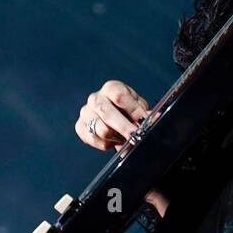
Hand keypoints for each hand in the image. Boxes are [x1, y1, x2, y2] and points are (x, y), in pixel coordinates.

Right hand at [75, 80, 167, 215]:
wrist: (114, 115)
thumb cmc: (128, 109)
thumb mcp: (139, 107)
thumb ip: (144, 113)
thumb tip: (152, 119)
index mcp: (111, 87)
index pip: (119, 96)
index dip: (132, 110)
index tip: (142, 121)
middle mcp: (95, 98)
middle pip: (107, 113)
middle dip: (124, 127)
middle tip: (134, 136)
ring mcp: (86, 113)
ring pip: (101, 129)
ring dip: (116, 137)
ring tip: (125, 138)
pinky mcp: (80, 127)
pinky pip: (94, 140)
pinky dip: (106, 144)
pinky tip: (113, 141)